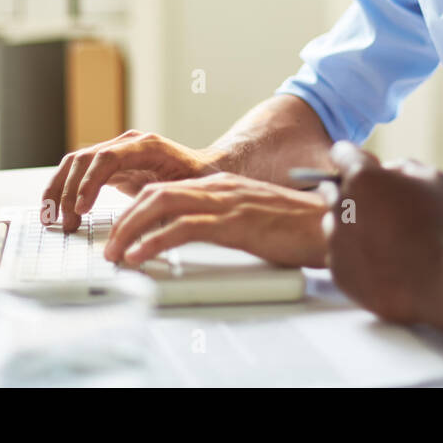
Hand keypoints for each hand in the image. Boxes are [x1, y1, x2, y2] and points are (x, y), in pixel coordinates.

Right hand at [41, 130, 217, 230]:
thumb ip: (170, 200)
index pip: (107, 158)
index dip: (90, 183)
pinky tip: (55, 210)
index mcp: (147, 146)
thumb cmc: (200, 178)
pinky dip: (63, 189)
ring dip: (59, 190)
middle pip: (85, 159)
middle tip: (66, 222)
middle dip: (69, 191)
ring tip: (52, 219)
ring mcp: (116, 152)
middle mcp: (127, 144)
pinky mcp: (109, 165)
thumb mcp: (189, 189)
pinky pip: (78, 172)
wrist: (206, 167)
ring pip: (75, 164)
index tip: (81, 208)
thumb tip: (152, 223)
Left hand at [103, 173, 328, 267]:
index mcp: (224, 186)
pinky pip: (183, 228)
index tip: (120, 232)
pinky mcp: (235, 222)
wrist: (333, 226)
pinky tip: (141, 257)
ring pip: (162, 205)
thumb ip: (226, 220)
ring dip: (131, 230)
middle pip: (155, 192)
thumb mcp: (254, 219)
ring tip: (116, 254)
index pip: (166, 189)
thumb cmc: (300, 228)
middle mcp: (221, 188)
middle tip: (109, 246)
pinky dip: (155, 242)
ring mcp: (227, 202)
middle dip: (125, 219)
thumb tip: (196, 235)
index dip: (136, 208)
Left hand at [322, 142, 442, 324]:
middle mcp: (340, 206)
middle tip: (378, 204)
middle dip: (349, 191)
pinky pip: (340, 255)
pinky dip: (355, 255)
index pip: (341, 153)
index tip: (368, 167)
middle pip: (331, 189)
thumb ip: (403, 166)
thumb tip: (387, 172)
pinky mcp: (338, 272)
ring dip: (351, 223)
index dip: (356, 157)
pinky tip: (384, 262)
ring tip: (385, 238)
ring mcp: (336, 241)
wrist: (442, 285)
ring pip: (334, 223)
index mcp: (362, 177)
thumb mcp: (432, 179)